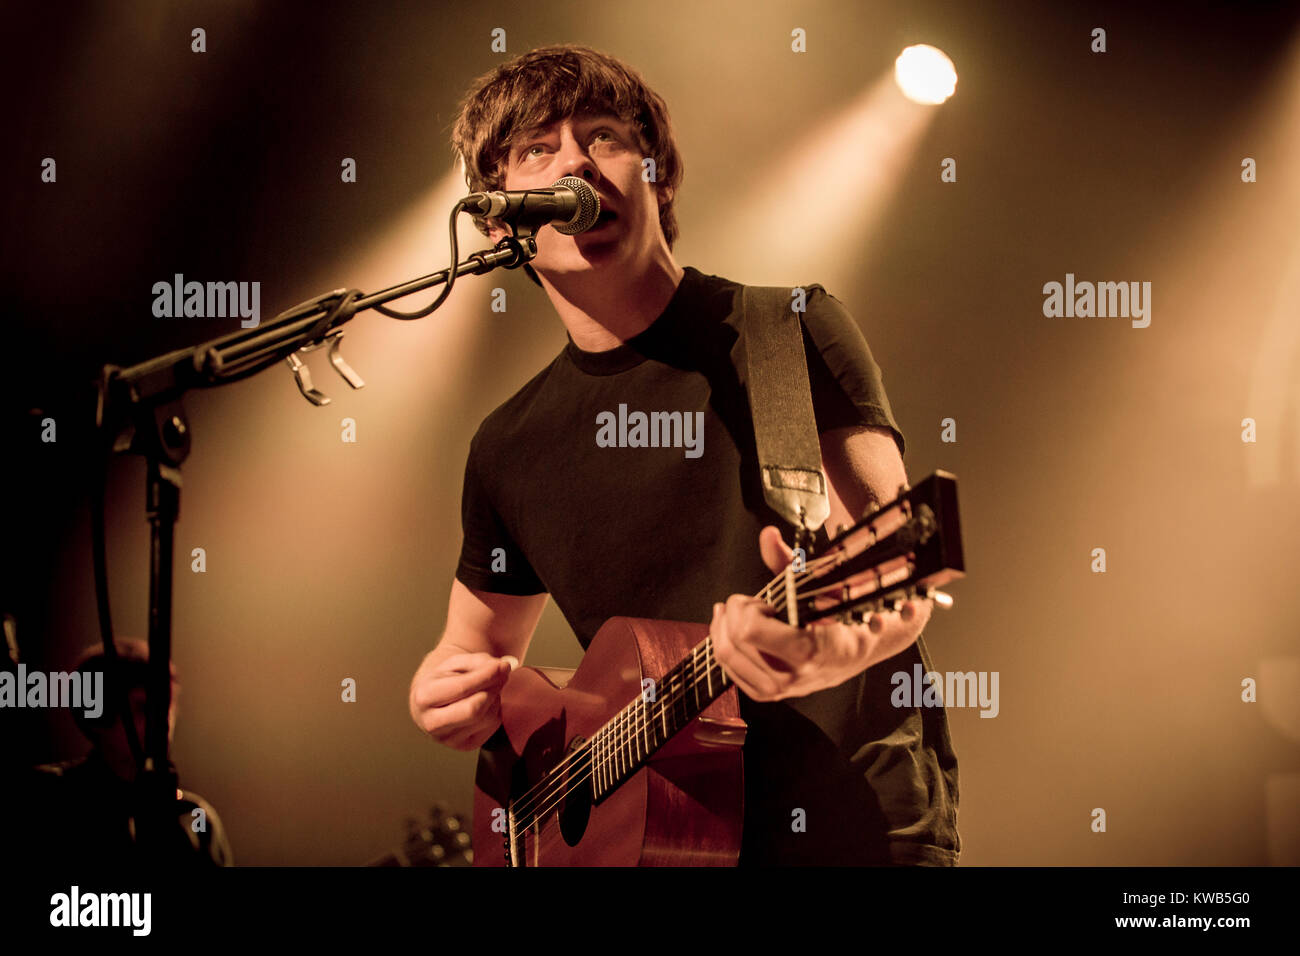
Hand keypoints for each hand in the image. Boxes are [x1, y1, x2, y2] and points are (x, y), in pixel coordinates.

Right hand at [410, 651, 518, 750]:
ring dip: (495, 698)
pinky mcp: (464, 746)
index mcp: (424, 697)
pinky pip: (492, 726)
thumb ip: (479, 662)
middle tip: (500, 675)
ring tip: (485, 689)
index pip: (461, 688)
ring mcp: (448, 739)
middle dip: (492, 690)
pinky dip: (495, 710)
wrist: (433, 703)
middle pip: (474, 710)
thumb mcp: (456, 663)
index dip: (486, 676)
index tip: (503, 665)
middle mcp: (432, 723)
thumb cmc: (445, 679)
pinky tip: (484, 704)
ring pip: (487, 717)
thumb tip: (504, 668)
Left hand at [709, 526, 927, 701]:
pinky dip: (724, 646)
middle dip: (733, 615)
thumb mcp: (817, 586)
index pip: (749, 631)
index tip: (762, 600)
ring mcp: (779, 688)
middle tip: (748, 604)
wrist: (856, 652)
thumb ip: (787, 561)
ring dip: (722, 629)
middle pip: (733, 643)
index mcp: (806, 650)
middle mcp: (791, 676)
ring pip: (726, 658)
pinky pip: (730, 672)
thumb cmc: (838, 616)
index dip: (746, 608)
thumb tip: (767, 534)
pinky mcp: (768, 693)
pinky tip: (728, 629)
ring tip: (732, 613)